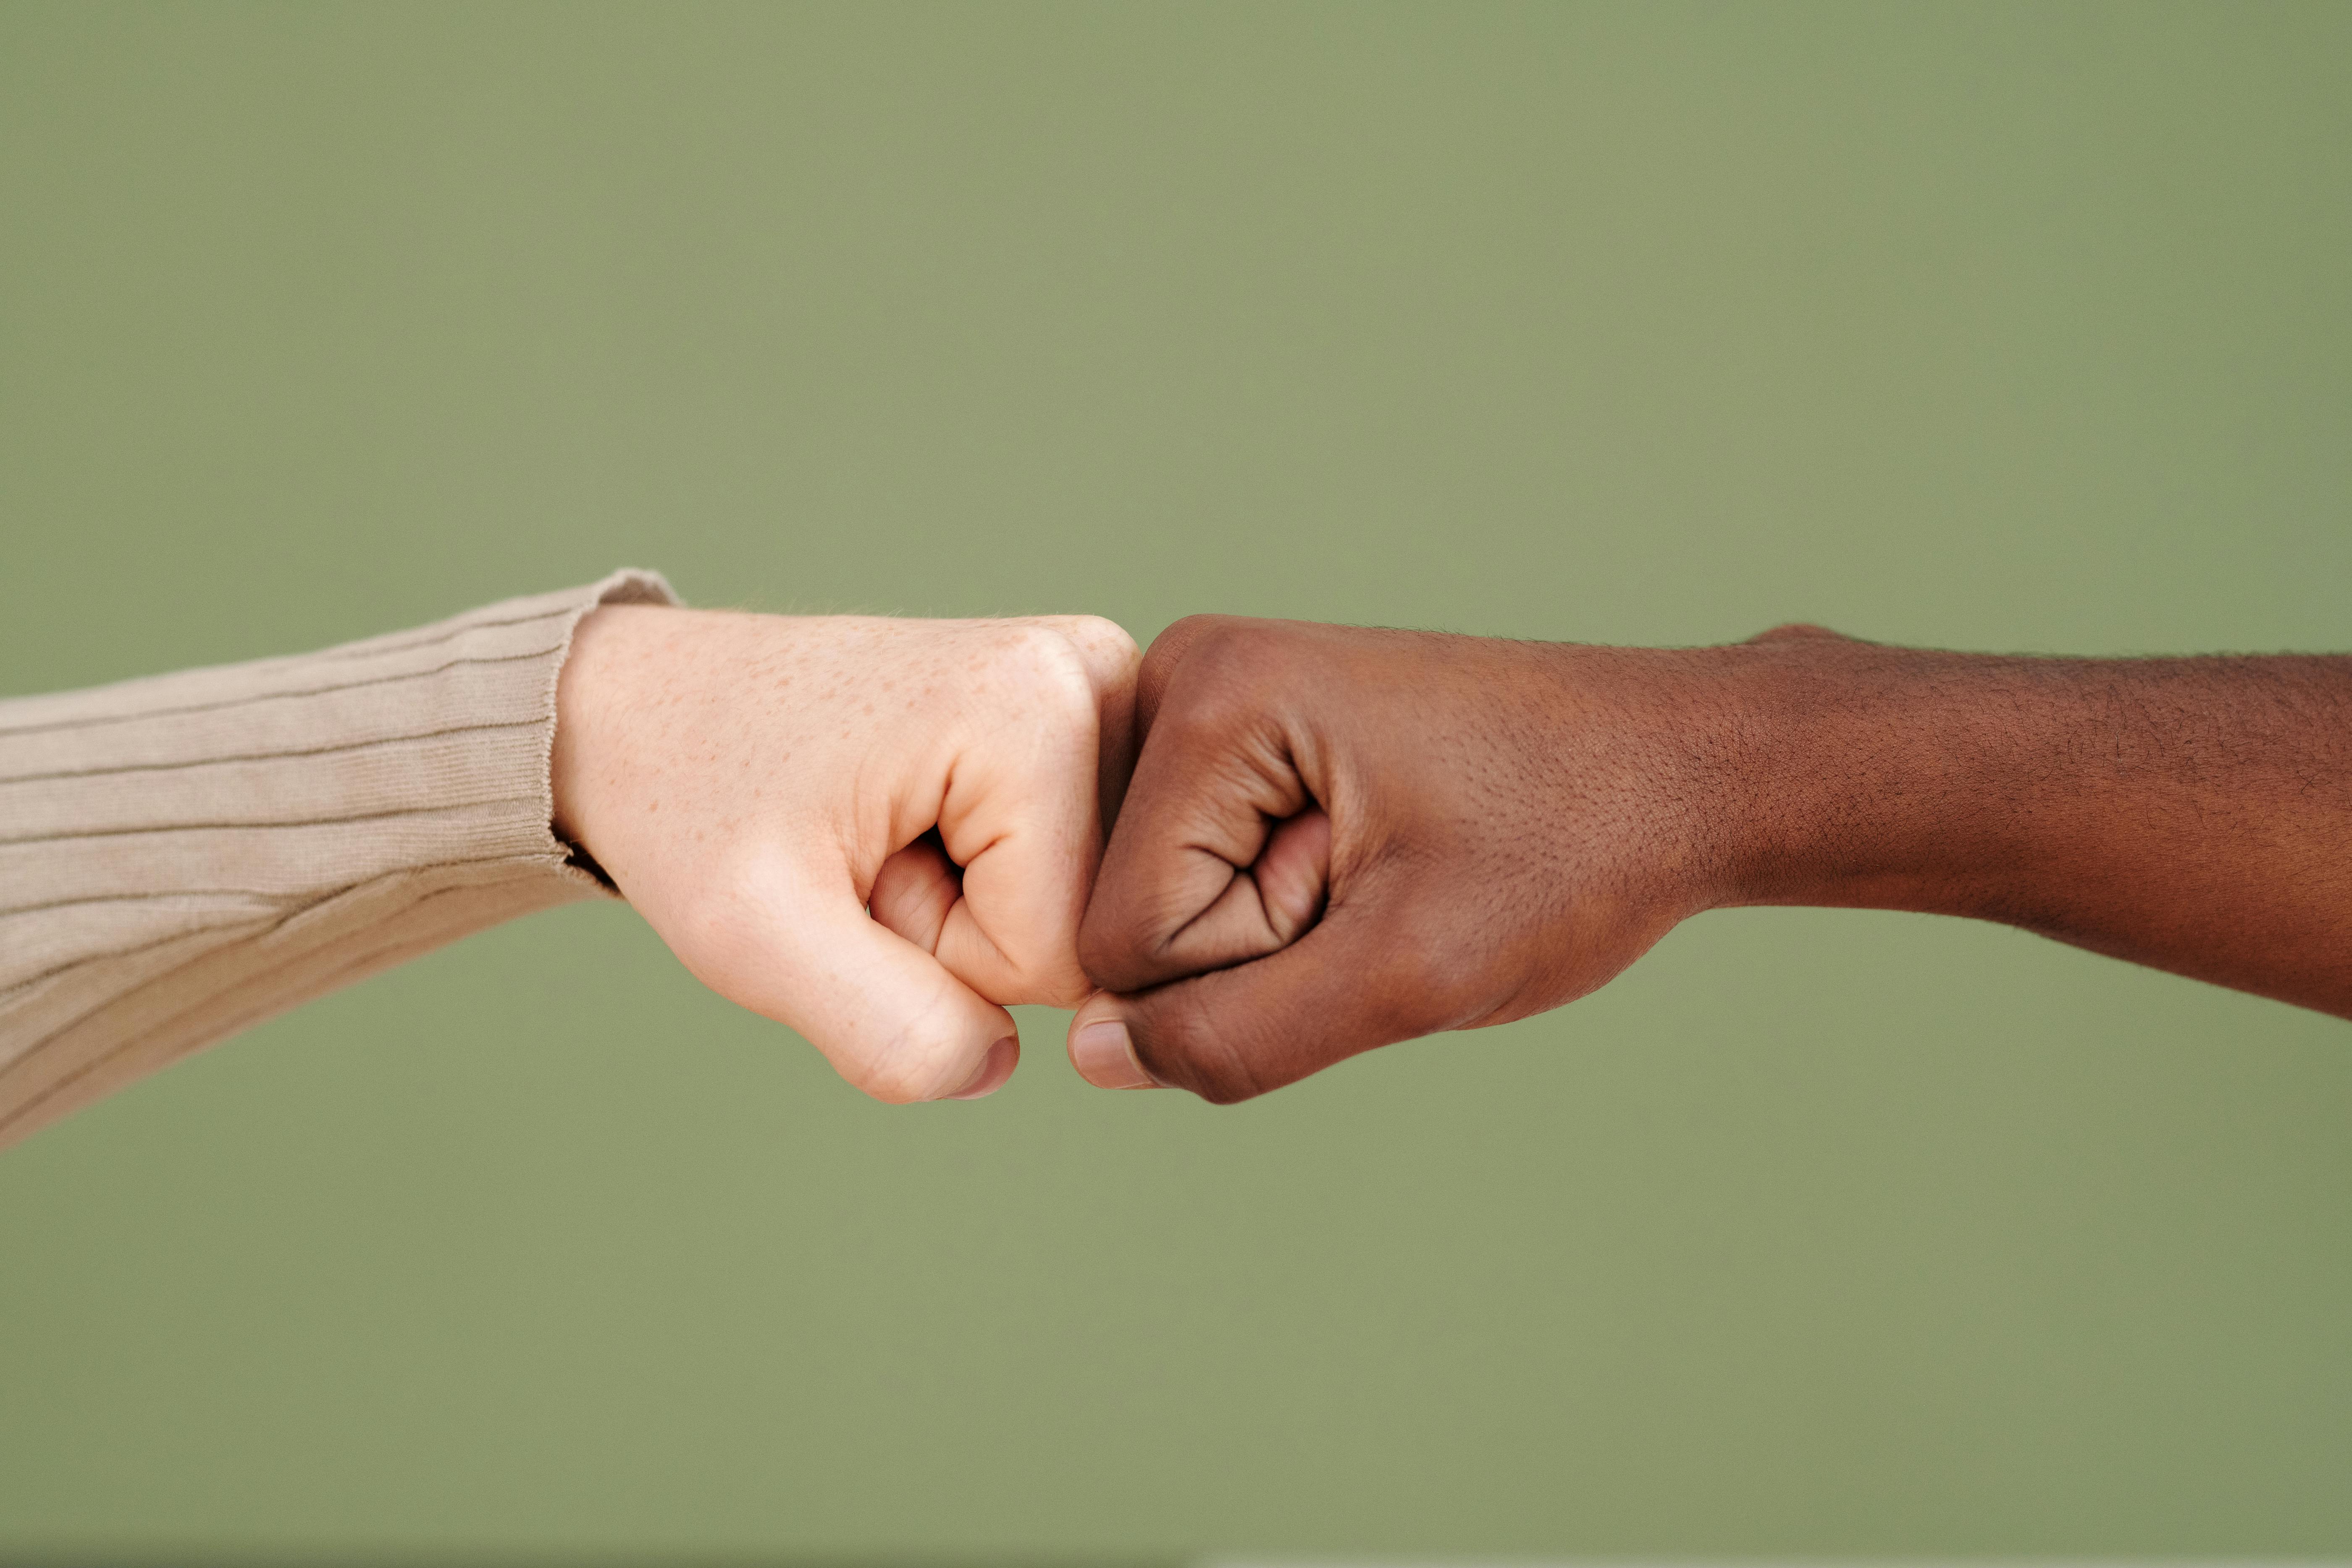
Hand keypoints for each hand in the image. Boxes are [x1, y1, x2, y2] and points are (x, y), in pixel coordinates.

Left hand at [554, 605, 1137, 1101]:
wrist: (650, 709)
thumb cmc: (690, 802)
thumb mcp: (752, 935)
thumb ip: (886, 1028)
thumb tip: (995, 1064)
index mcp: (1042, 704)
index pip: (1064, 951)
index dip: (947, 957)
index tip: (859, 875)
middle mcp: (1100, 676)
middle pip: (1093, 924)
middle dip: (971, 932)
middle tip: (866, 855)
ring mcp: (1103, 689)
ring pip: (1089, 905)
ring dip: (979, 906)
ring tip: (884, 836)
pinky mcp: (1088, 713)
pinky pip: (1079, 871)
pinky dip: (992, 877)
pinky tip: (920, 821)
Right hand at [1067, 616, 1745, 1099]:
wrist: (1683, 765)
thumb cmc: (1570, 849)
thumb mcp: (1411, 974)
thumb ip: (1238, 1035)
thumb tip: (1093, 1058)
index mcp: (1210, 695)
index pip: (1123, 937)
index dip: (1253, 966)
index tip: (1375, 893)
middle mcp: (1184, 672)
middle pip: (1133, 913)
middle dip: (1259, 943)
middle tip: (1390, 879)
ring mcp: (1210, 696)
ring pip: (1169, 903)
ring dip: (1278, 928)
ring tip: (1390, 864)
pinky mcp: (1242, 730)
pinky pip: (1207, 872)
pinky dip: (1289, 898)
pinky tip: (1376, 854)